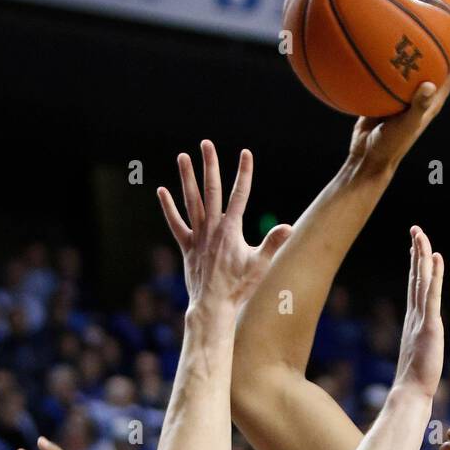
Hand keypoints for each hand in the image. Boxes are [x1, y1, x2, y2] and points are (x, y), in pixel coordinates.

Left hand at [157, 141, 290, 310]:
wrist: (213, 306)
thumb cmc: (238, 288)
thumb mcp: (260, 265)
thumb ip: (272, 243)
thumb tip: (288, 227)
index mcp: (231, 230)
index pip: (239, 195)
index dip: (244, 173)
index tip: (245, 153)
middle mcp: (212, 228)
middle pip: (211, 190)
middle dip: (210, 165)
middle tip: (206, 143)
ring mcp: (198, 237)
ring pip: (191, 201)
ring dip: (186, 178)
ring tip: (182, 157)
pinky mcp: (187, 247)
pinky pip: (176, 224)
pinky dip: (168, 208)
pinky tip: (161, 191)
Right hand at [348, 29, 449, 175]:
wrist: (366, 158)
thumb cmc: (390, 146)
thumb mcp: (406, 127)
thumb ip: (418, 107)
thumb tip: (429, 84)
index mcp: (431, 101)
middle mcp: (418, 95)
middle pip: (432, 61)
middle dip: (436, 38)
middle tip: (436, 12)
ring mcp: (400, 94)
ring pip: (407, 63)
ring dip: (407, 43)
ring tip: (403, 18)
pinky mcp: (382, 94)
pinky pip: (383, 70)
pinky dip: (379, 56)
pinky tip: (371, 39)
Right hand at [393, 227, 443, 399]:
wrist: (410, 392)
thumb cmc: (415, 381)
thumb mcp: (420, 357)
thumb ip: (420, 348)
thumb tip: (421, 350)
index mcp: (413, 321)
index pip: (415, 287)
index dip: (415, 266)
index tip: (414, 248)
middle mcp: (414, 315)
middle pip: (415, 277)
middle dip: (415, 252)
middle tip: (415, 229)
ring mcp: (420, 319)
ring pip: (421, 280)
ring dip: (421, 255)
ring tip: (420, 234)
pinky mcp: (429, 326)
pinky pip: (431, 295)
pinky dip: (434, 275)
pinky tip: (435, 258)